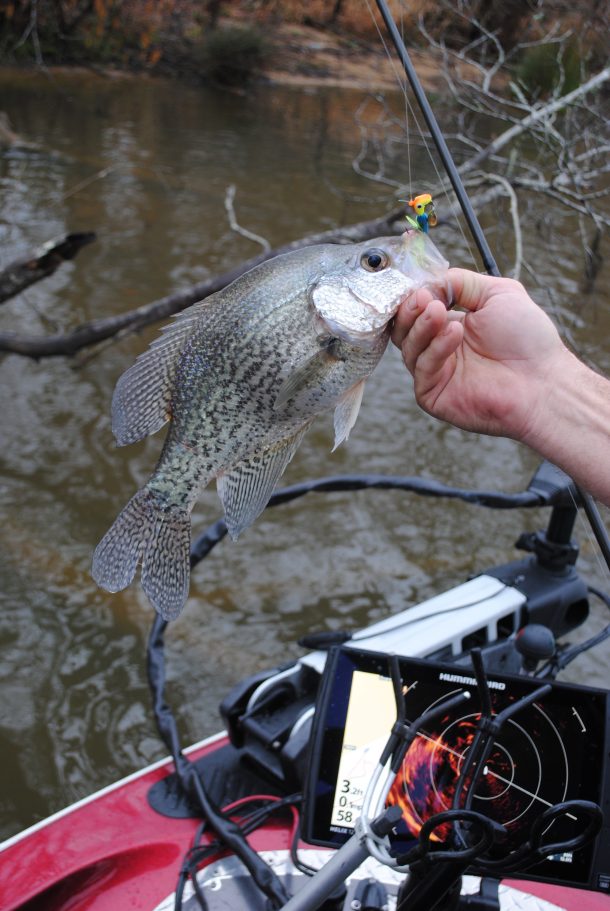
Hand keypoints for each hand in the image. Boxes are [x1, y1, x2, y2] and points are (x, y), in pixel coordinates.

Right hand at [391, 268, 569, 441]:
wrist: (542, 380)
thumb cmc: (528, 340)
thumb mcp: (497, 293)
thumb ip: (462, 282)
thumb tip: (429, 283)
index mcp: (451, 326)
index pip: (417, 310)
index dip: (414, 296)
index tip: (421, 284)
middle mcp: (439, 350)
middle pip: (404, 329)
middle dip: (410, 310)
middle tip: (423, 298)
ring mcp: (435, 373)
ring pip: (409, 347)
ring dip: (421, 325)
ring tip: (439, 311)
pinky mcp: (433, 395)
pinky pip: (422, 369)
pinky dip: (436, 348)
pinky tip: (455, 333)